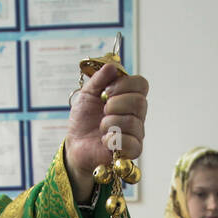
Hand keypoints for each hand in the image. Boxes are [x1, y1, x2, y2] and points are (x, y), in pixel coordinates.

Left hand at [64, 63, 148, 199]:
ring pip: (133, 122)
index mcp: (129, 97)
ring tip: (101, 127)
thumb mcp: (87, 94)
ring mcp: (136, 132)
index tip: (107, 91)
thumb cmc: (84, 119)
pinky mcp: (132, 150)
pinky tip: (104, 140)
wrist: (75, 143)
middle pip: (140, 103)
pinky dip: (113, 139)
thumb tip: (112, 66)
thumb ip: (99, 79)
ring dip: (110, 123)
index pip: (142, 84)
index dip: (125, 85)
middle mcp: (136, 114)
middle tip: (103, 110)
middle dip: (116, 104)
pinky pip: (132, 143)